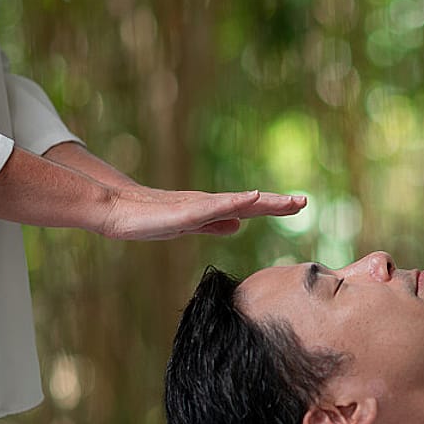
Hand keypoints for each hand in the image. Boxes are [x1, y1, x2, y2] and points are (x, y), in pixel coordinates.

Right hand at [98, 187, 305, 239]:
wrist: (118, 210)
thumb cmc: (151, 218)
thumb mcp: (190, 225)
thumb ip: (214, 224)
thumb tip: (238, 224)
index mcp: (213, 210)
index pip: (251, 208)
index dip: (276, 206)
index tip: (300, 204)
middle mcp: (210, 203)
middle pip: (251, 203)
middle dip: (278, 203)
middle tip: (305, 201)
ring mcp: (198, 206)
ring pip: (239, 202)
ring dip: (264, 201)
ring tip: (288, 201)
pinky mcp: (185, 211)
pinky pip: (215, 207)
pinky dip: (236, 201)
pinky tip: (252, 198)